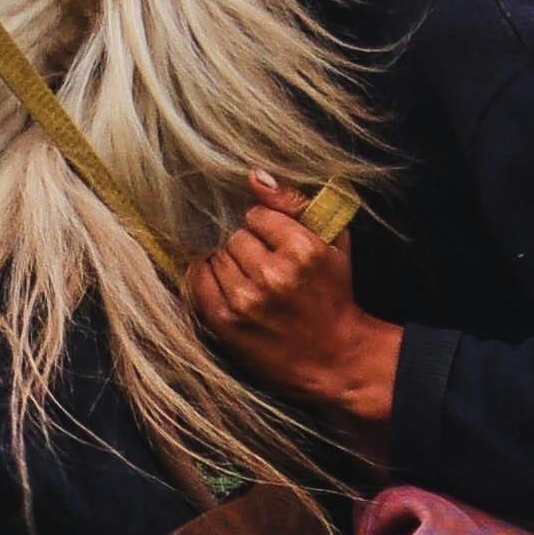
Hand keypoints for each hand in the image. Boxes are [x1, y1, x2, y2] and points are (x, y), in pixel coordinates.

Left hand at [185, 173, 399, 418]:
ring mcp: (245, 300)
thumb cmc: (333, 295)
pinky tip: (229, 287)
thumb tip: (253, 174)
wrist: (335, 360)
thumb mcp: (332, 243)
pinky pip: (197, 280)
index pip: (257, 214)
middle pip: (235, 237)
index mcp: (302, 250)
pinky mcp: (225, 323)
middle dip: (248, 248)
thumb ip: (295, 202)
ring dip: (230, 265)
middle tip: (266, 268)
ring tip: (253, 282)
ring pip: (216, 256)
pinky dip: (208, 279)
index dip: (267, 229)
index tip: (279, 246)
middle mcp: (272, 275)